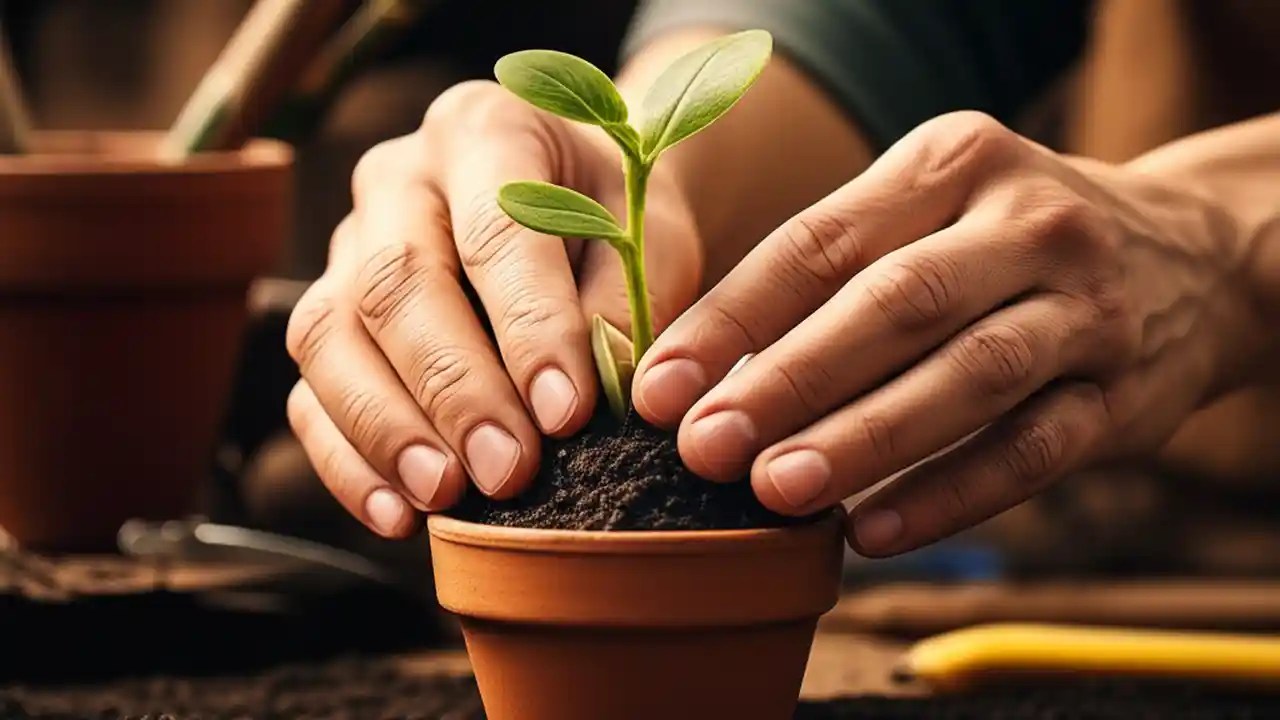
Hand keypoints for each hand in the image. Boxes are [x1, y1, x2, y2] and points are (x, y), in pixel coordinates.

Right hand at [286, 81, 700, 537]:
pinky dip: (347, 460)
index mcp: (484, 130)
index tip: (567, 413)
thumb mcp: (648, 238)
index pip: (496, 232)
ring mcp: (347, 247)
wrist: (571, 204)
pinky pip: (310, 390)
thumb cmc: (613, 220)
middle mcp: (397, 180)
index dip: (530, 327)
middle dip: (453, 387)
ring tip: (446, 496)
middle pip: (395, 283)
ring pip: (330, 335)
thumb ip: (626, 304)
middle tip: (508, 470)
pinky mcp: (330, 318)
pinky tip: (397, 513)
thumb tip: (596, 396)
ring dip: (386, 428)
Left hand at [632, 111, 1261, 555]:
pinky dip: (948, 496)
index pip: (820, 242)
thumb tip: (702, 375)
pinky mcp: (1124, 394)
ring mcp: (1085, 307)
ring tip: (776, 491)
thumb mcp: (930, 212)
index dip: (732, 320)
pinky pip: (1030, 452)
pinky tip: (872, 530)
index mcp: (952, 162)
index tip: (659, 388)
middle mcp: (1026, 222)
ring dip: (863, 439)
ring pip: (966, 377)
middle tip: (705, 447)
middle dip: (790, 380)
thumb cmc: (1006, 242)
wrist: (1193, 255)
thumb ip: (830, 279)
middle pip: (894, 304)